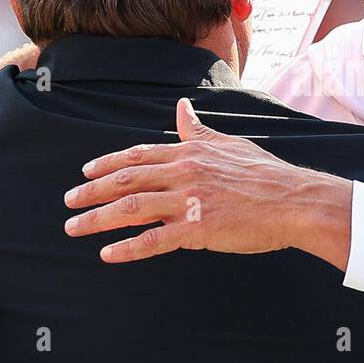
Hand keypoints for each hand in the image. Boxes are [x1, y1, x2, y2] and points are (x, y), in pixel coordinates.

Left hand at [64, 98, 351, 267]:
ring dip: (97, 219)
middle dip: (91, 191)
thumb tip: (181, 107)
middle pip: (126, 180)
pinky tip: (108, 255)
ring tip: (74, 228)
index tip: (86, 172)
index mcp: (190, 152)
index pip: (139, 154)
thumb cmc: (267, 173)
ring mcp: (190, 201)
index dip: (108, 164)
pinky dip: (128, 248)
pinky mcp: (198, 229)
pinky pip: (154, 240)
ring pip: (132, 208)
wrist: (295, 200)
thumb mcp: (229, 143)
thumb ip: (198, 129)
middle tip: (68, 201)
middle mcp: (184, 172)